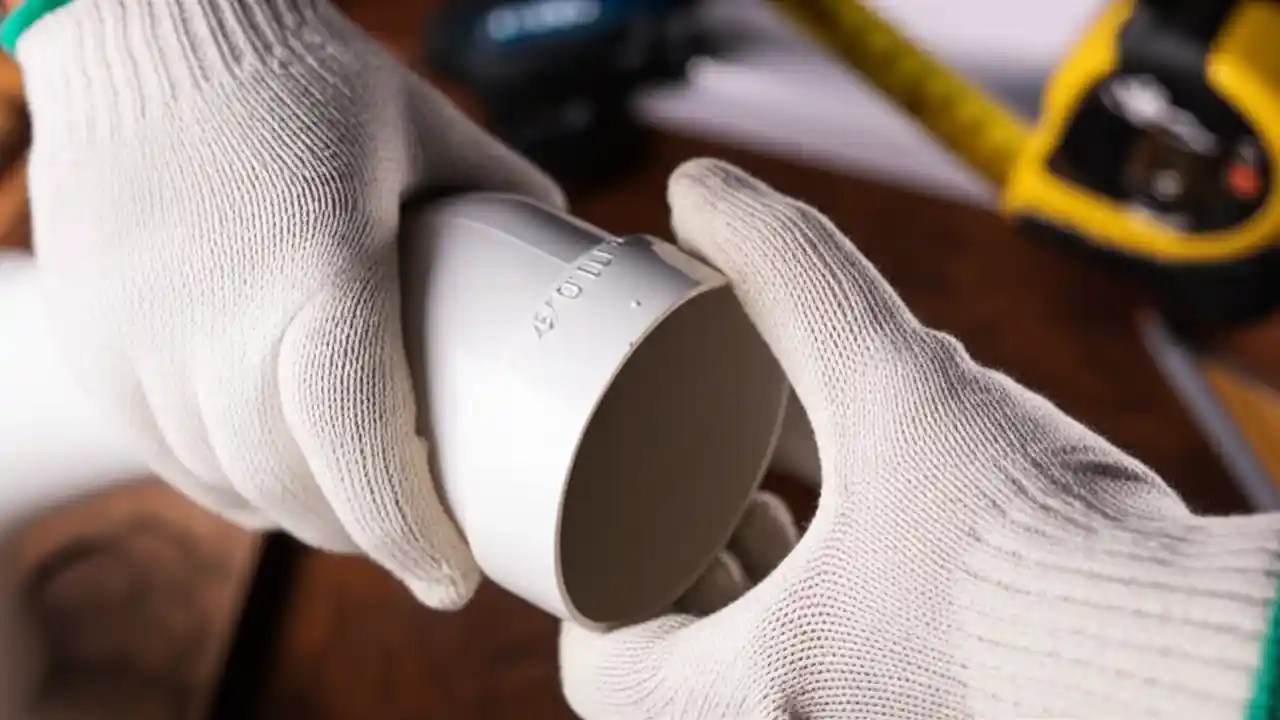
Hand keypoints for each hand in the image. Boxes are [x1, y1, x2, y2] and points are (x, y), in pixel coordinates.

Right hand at [17, 0, 560, 608]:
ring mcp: (142, 343)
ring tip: (347, 509)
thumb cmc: (300, 73)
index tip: (453, 582)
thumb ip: (506, 190)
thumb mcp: (425, 128)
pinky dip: (224, 482)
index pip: (362, 456)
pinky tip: (261, 473)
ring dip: (297, 517)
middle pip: (299, 494)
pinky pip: (163, 455)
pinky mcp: (97, 342)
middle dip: (366, 536)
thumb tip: (567, 245)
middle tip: (415, 531)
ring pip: (229, 487)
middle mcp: (218, 327)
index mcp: (320, 279)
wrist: (146, 29)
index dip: (411, 538)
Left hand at [560, 160, 1277, 718]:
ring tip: (786, 512)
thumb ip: (789, 276)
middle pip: (680, 676)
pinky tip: (877, 549)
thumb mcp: (892, 386)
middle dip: (691, 576)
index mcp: (755, 697)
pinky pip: (841, 684)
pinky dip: (833, 621)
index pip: (599, 672)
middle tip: (724, 498)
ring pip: (763, 683)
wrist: (1200, 655)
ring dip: (763, 600)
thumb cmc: (1041, 552)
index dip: (597, 585)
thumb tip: (702, 193)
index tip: (630, 514)